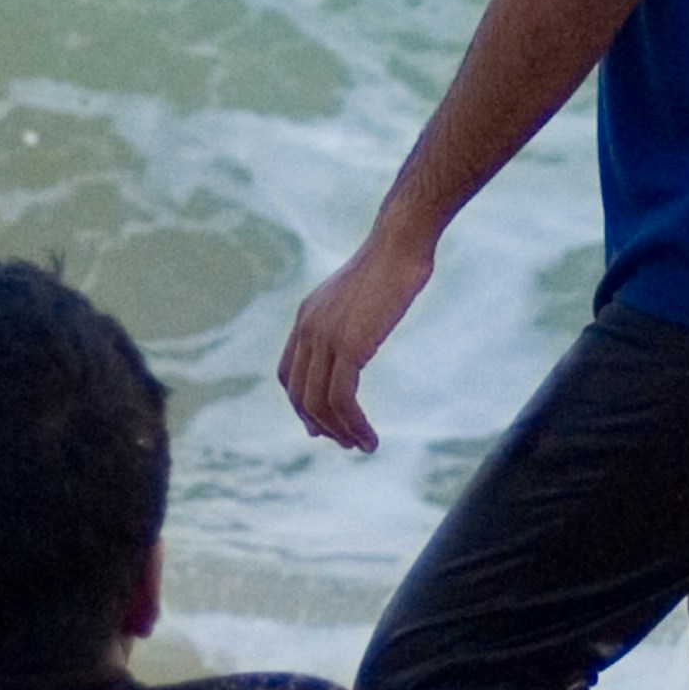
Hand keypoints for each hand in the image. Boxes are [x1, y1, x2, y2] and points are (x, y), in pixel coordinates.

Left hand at [277, 227, 431, 451]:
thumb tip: (354, 345)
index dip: (300, 404)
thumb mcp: (356, 297)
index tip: (321, 426)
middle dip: (321, 425)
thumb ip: (346, 322)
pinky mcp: (348, 346)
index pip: (288, 373)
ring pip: (319, 403)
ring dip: (341, 432)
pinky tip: (370, 437)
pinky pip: (341, 398)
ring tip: (363, 446)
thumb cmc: (390, 266)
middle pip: (299, 394)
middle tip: (346, 443)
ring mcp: (325, 337)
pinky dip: (354, 424)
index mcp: (306, 316)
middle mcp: (307, 328)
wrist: (400, 243)